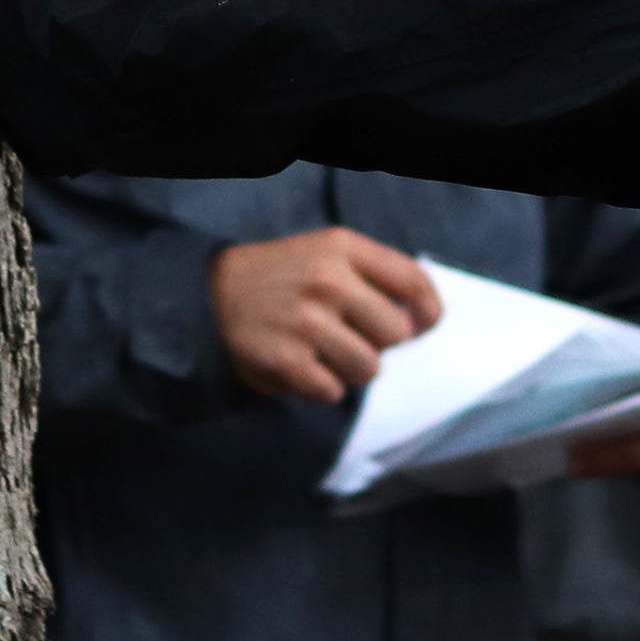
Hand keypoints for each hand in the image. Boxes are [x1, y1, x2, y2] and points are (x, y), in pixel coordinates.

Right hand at [209, 226, 445, 401]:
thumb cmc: (286, 277)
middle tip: (351, 334)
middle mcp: (327, 281)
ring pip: (369, 369)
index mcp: (343, 248)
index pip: (413, 281)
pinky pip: (334, 392)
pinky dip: (321, 386)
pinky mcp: (286, 362)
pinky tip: (300, 364)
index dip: (428, 310)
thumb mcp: (331, 254)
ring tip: (324, 351)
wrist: (211, 295)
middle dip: (381, 342)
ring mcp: (306, 322)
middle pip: (398, 333)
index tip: (423, 323)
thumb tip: (426, 320)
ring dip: (351, 368)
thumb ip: (382, 278)